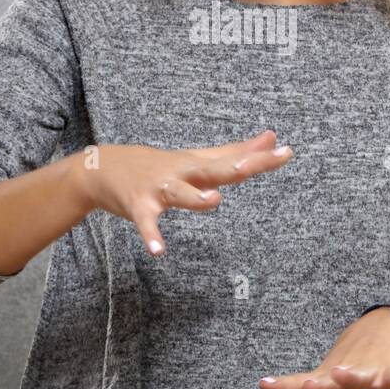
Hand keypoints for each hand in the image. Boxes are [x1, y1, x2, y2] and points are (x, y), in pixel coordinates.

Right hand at [78, 129, 292, 255]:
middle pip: (211, 170)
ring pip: (179, 192)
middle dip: (231, 168)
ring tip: (213, 201)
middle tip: (251, 166)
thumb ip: (236, 151)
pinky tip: (159, 251)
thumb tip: (273, 138)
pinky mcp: (139, 206)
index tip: (287, 151)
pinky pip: (146, 223)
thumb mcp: (197, 157)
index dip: (260, 158)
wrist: (102, 168)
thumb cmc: (158, 165)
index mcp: (199, 165)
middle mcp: (182, 173)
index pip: (234, 160)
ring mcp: (160, 189)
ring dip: (194, 197)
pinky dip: (151, 236)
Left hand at [258, 305, 389, 388]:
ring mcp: (367, 369)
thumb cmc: (348, 364)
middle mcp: (343, 372)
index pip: (300, 386)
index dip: (283, 387)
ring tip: (340, 374)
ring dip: (351, 375)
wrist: (385, 326)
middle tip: (308, 385)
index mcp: (324, 380)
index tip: (264, 384)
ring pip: (361, 374)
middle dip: (320, 385)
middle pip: (330, 381)